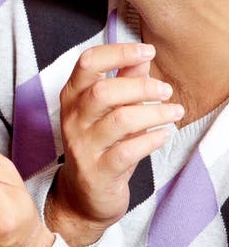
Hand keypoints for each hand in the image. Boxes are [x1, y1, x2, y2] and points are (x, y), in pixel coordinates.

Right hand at [47, 43, 183, 245]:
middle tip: (166, 90)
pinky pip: (127, 152)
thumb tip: (142, 57)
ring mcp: (83, 146)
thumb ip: (123, 81)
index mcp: (72, 95)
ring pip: (120, 120)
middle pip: (103, 90)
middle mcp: (73, 118)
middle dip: (141, 86)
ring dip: (154, 113)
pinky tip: (164, 134)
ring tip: (173, 112)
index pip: (89, 62)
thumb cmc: (100, 145)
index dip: (119, 52)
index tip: (147, 51)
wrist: (83, 195)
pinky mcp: (98, 171)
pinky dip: (151, 140)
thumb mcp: (109, 109)